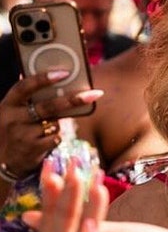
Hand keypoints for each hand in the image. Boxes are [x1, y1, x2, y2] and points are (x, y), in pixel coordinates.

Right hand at [0, 72, 103, 187]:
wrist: (1, 161)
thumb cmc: (11, 129)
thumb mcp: (11, 111)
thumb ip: (23, 96)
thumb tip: (26, 71)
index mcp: (7, 105)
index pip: (24, 87)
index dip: (43, 78)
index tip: (65, 73)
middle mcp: (13, 119)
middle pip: (48, 107)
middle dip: (73, 99)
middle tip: (95, 93)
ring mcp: (22, 135)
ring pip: (55, 123)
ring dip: (56, 124)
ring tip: (42, 129)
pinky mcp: (32, 149)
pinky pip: (56, 138)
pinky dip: (54, 138)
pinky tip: (43, 141)